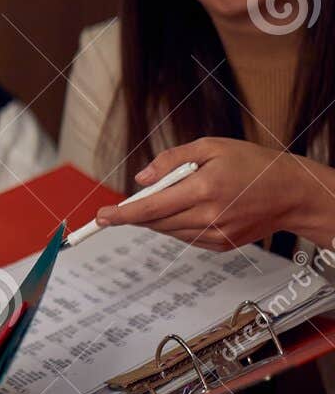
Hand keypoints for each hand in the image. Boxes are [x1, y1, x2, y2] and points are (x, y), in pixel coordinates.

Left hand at [97, 137, 334, 250]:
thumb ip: (171, 160)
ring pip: (167, 231)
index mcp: (204, 188)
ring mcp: (216, 235)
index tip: (100, 217)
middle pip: (155, 221)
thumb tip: (141, 179)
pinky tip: (193, 209)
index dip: (122, 213)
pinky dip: (177, 225)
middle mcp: (209, 216)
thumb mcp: (210, 147)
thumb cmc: (252, 164)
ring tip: (176, 197)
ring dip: (158, 217)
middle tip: (129, 202)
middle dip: (137, 212)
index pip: (151, 207)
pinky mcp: (221, 245)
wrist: (292, 193)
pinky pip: (184, 237)